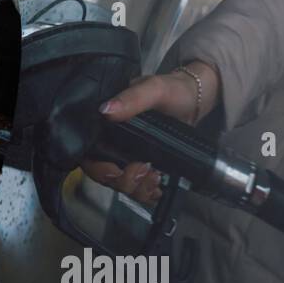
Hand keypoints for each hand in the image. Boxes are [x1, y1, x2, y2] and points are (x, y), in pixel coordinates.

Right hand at [81, 61, 219, 205]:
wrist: (193, 99)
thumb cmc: (171, 89)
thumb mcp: (153, 89)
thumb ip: (132, 98)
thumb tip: (105, 111)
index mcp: (105, 125)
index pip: (89, 154)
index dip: (98, 168)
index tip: (116, 170)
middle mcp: (112, 143)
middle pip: (105, 174)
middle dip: (123, 181)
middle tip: (145, 171)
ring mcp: (129, 157)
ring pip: (122, 184)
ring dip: (137, 188)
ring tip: (156, 178)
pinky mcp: (145, 166)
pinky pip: (139, 188)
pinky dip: (147, 193)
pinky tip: (158, 189)